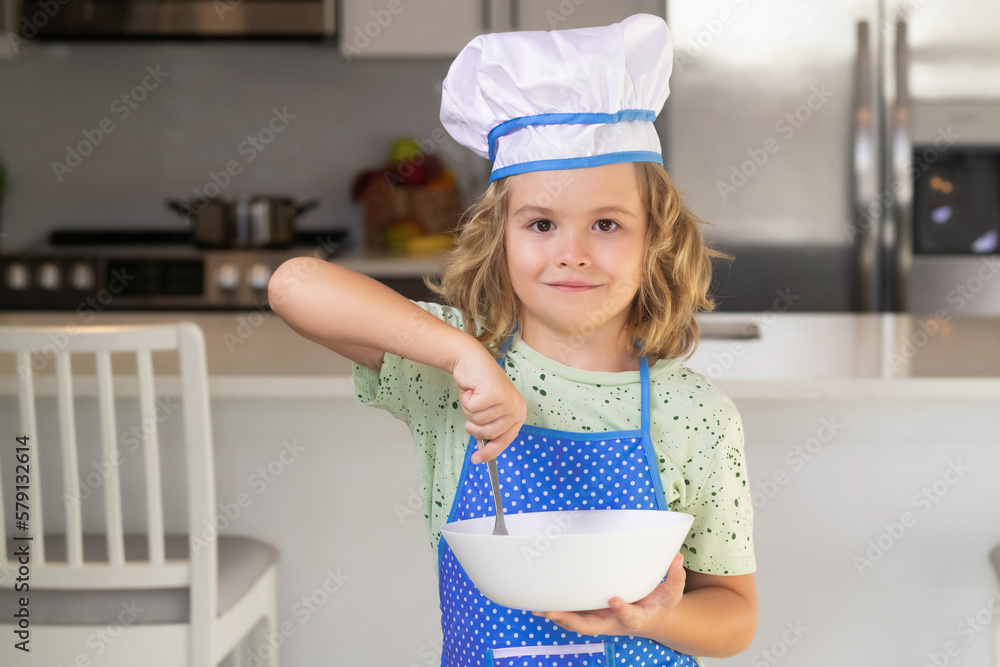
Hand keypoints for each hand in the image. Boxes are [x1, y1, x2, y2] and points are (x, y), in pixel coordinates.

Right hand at [451, 345, 526, 462]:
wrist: (472, 361)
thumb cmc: (478, 386)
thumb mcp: (487, 412)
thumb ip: (489, 429)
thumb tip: (482, 453)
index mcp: (518, 414)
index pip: (504, 441)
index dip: (489, 453)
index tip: (476, 460)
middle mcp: (517, 408)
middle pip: (489, 434)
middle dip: (474, 424)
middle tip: (473, 408)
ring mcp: (508, 401)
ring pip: (479, 422)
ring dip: (470, 411)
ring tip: (475, 396)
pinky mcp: (494, 394)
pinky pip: (472, 409)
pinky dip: (466, 400)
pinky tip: (472, 389)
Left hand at [532, 554, 685, 637]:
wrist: (651, 620)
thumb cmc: (660, 604)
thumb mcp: (672, 593)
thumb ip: (675, 577)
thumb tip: (677, 557)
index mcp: (637, 619)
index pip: (630, 616)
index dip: (622, 610)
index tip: (615, 599)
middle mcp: (615, 623)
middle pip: (592, 627)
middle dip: (573, 621)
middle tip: (554, 612)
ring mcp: (602, 622)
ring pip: (578, 624)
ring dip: (559, 617)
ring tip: (540, 607)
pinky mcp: (592, 616)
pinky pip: (573, 617)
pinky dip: (558, 612)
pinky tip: (540, 604)